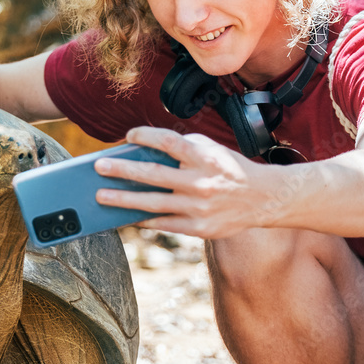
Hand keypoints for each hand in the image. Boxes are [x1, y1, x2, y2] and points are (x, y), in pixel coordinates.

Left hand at [94, 127, 270, 237]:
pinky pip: (163, 223)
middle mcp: (201, 182)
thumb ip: (183, 149)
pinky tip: (125, 216)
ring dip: (123, 200)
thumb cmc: (230, 170)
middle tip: (99, 168)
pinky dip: (143, 219)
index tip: (129, 136)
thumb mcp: (212, 150)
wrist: (263, 198)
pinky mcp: (199, 228)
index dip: (147, 136)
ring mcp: (199, 207)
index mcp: (205, 157)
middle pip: (153, 175)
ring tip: (101, 196)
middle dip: (122, 171)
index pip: (169, 142)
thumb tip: (144, 153)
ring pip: (153, 204)